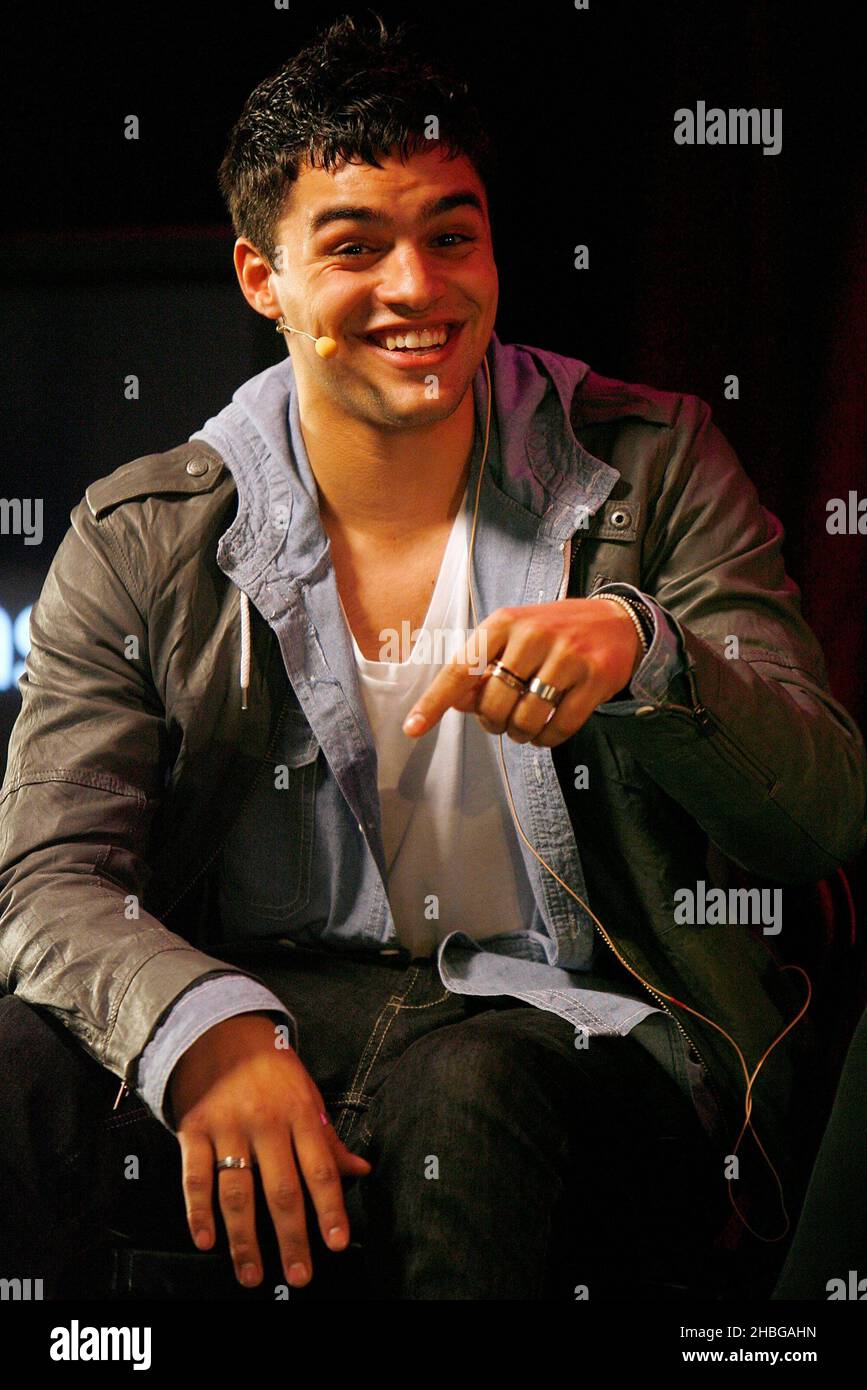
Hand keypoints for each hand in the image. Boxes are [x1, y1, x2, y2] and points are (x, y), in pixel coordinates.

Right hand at [168, 1012, 371, 1289]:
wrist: (219, 1030)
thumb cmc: (271, 1069)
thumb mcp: (307, 1095)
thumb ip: (329, 1139)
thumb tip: (361, 1171)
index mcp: (299, 1114)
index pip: (320, 1169)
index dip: (330, 1208)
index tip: (337, 1242)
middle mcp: (265, 1123)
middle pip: (281, 1190)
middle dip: (292, 1238)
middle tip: (299, 1274)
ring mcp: (228, 1128)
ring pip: (237, 1193)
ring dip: (245, 1239)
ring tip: (253, 1275)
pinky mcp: (194, 1131)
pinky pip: (196, 1179)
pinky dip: (198, 1213)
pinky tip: (206, 1241)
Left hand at [401, 598, 642, 747]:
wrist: (616, 622)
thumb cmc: (552, 635)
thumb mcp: (512, 640)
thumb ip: (482, 669)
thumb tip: (455, 702)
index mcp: (503, 623)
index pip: (460, 669)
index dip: (434, 702)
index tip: (412, 728)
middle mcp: (533, 635)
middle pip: (494, 704)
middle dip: (494, 722)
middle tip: (504, 718)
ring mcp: (567, 656)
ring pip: (526, 719)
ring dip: (522, 734)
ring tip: (527, 725)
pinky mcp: (596, 677)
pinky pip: (560, 727)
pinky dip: (548, 738)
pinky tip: (548, 729)